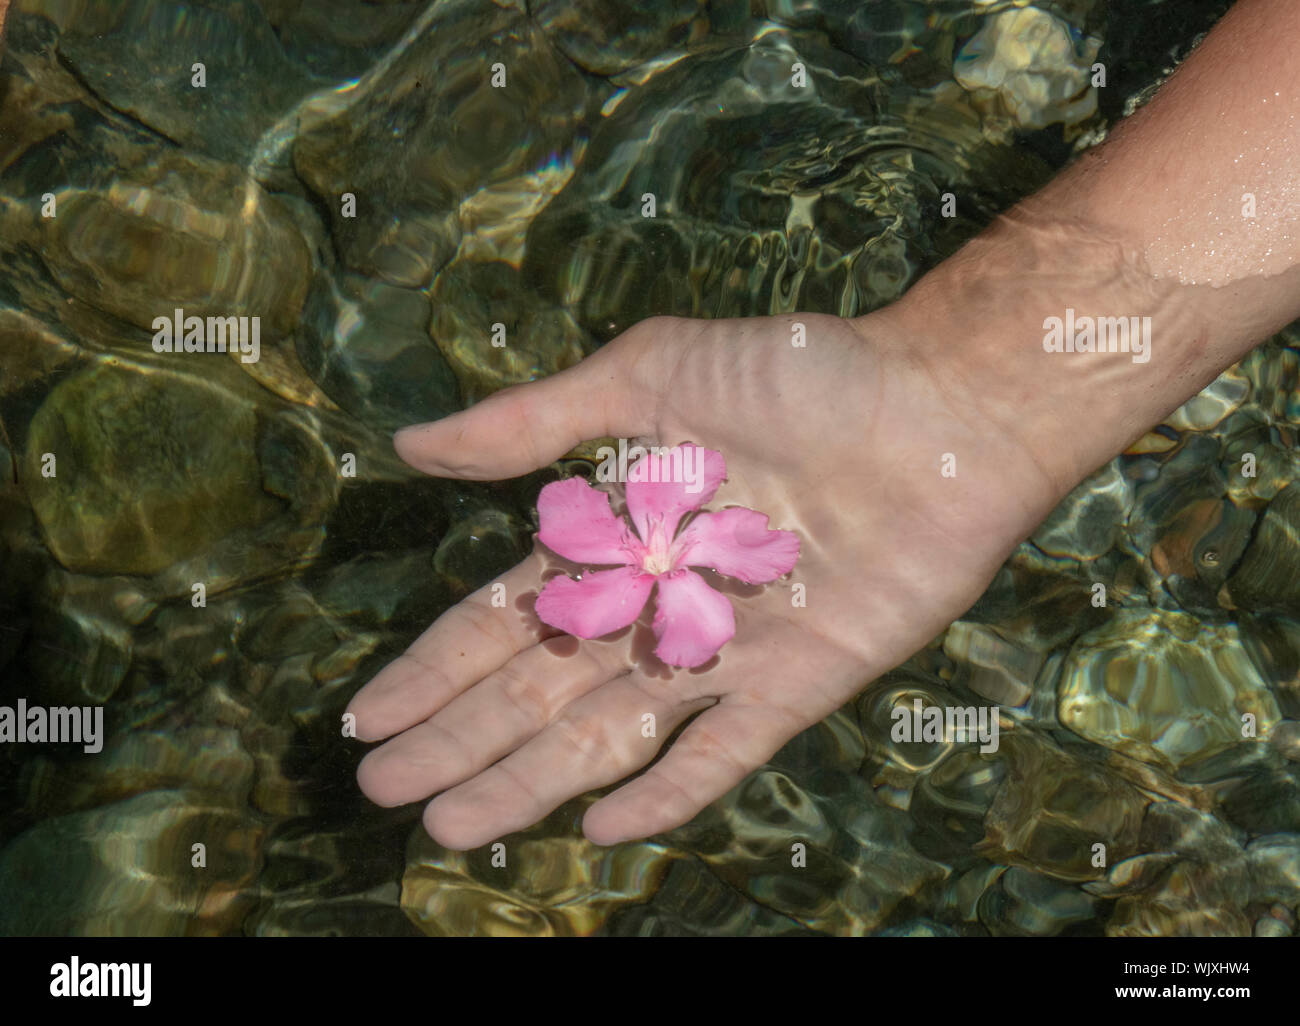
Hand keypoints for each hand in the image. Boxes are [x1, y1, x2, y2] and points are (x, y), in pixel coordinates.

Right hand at [347, 308, 1070, 847]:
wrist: (937, 407)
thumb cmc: (798, 374)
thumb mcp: (650, 376)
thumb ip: (534, 421)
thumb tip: (410, 442)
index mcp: (613, 541)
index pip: (501, 621)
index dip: (435, 670)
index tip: (369, 716)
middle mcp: (655, 607)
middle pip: (537, 691)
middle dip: (459, 741)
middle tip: (383, 792)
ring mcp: (724, 653)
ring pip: (608, 735)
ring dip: (531, 781)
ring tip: (454, 828)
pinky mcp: (797, 686)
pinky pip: (724, 754)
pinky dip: (669, 792)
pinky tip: (603, 830)